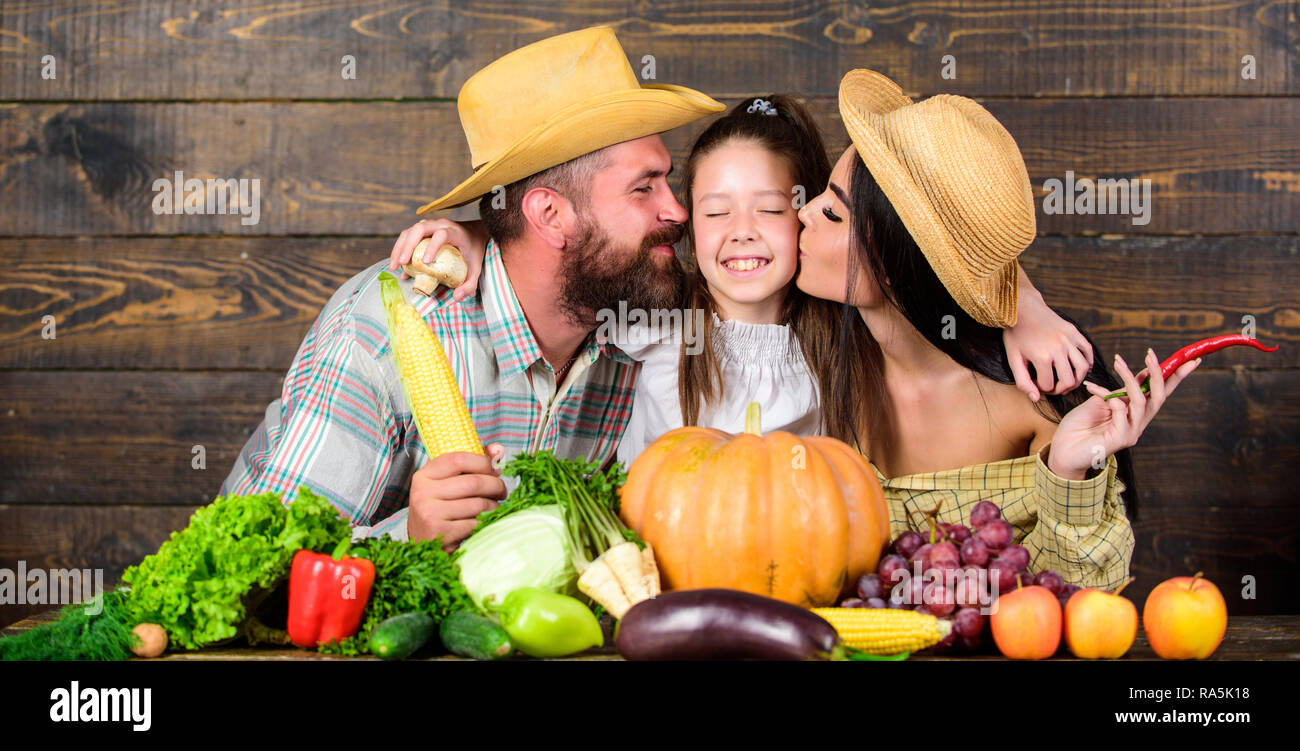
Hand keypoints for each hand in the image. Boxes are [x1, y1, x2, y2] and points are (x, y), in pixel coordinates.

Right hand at [388, 218, 486, 301]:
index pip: (442, 235)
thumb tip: (457, 297)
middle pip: (420, 229)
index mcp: (454, 232)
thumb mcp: (476, 268)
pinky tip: (397, 262)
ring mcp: (430, 225)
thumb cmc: (473, 251)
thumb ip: (469, 284)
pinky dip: (400, 247)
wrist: (473, 234)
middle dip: (408, 246)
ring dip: (399, 247)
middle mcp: (440, 225)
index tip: (425, 261)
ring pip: (410, 231)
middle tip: (401, 263)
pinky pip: (408, 235)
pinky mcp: (423, 229)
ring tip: (394, 265)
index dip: (432, 246)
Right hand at [408, 443, 506, 551]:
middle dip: (496, 486)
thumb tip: (497, 449)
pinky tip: (484, 521)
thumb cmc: (440, 511)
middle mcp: (422, 492)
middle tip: (502, 491)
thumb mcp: (447, 484)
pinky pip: (475, 523)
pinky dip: (486, 522)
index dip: (483, 462)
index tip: (495, 469)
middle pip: (473, 482)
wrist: (422, 546)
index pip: (458, 459)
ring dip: (494, 506)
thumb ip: (471, 464)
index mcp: (424, 475)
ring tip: (494, 507)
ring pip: (478, 504)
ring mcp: (429, 513)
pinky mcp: (440, 532)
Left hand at [1004, 290, 1093, 400]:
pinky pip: (1088, 351)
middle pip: (1068, 381)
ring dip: (1077, 380)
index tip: (1036, 384)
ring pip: (1083, 368)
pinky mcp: (1075, 332)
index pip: (1048, 386)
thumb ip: (1023, 381)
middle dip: (1061, 389)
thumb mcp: (1013, 359)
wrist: (1023, 309)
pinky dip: (1087, 363)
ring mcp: (1069, 340)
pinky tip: (1078, 368)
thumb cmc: (1016, 335)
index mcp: (1042, 357)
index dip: (1042, 389)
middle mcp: (1059, 349)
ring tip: (1067, 382)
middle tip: (1053, 388)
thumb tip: (1036, 399)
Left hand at [1047, 348, 1199, 479]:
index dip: (1177, 377)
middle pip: (1159, 396)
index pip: (1162, 393)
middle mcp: (1138, 423)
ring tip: (1117, 361)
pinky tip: (1091, 389)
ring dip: (1129, 377)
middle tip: (1150, 354)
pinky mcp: (1120, 438)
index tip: (1192, 360)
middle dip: (1158, 373)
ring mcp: (1131, 432)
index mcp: (1136, 413)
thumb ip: (1120, 392)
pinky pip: (1119, 408)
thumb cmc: (1080, 426)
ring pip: (1139, 400)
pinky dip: (1106, 395)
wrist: (1063, 449)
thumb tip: (1138, 375)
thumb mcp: (1102, 402)